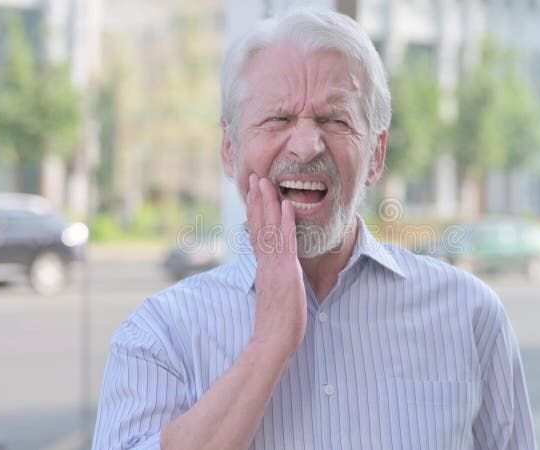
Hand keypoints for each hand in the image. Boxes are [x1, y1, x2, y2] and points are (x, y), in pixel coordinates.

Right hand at [245, 173, 306, 358]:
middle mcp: (265, 264)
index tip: (253, 194)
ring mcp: (273, 267)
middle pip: (259, 225)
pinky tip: (286, 204)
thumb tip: (273, 278)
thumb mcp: (274, 298)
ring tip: (266, 181)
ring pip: (269, 229)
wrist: (273, 342)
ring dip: (268, 203)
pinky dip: (285, 222)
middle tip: (255, 177)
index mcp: (263, 269)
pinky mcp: (284, 272)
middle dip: (257, 200)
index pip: (257, 234)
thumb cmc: (276, 326)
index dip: (255, 213)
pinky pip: (285, 242)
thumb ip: (272, 283)